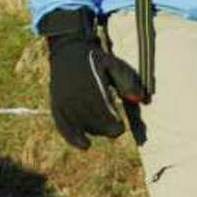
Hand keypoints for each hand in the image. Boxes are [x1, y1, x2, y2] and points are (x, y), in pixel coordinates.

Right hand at [41, 9, 146, 147]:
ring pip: (82, 126)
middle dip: (106, 129)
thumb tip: (140, 99)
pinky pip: (63, 126)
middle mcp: (75, 95)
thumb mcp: (114, 64)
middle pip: (94, 123)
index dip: (114, 126)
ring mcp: (63, 101)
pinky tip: (85, 146)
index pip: (104, 115)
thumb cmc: (96, 58)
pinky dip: (73, 137)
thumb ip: (128, 80)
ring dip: (94, 130)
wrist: (68, 50)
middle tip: (115, 128)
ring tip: (102, 126)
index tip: (121, 126)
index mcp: (90, 86)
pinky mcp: (55, 105)